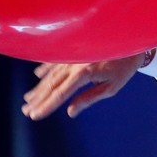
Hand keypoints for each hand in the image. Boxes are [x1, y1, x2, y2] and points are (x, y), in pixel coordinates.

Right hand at [21, 50, 151, 119]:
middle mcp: (73, 63)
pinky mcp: (73, 50)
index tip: (35, 116)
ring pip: (51, 74)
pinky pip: (56, 60)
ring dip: (39, 87)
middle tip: (26, 111)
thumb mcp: (111, 87)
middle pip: (51, 84)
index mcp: (84, 73)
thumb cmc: (124, 66)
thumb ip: (89, 98)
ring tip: (28, 100)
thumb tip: (71, 112)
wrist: (131, 40)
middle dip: (38, 99)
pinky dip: (46, 68)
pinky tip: (38, 75)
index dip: (47, 106)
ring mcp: (71, 55)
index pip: (61, 94)